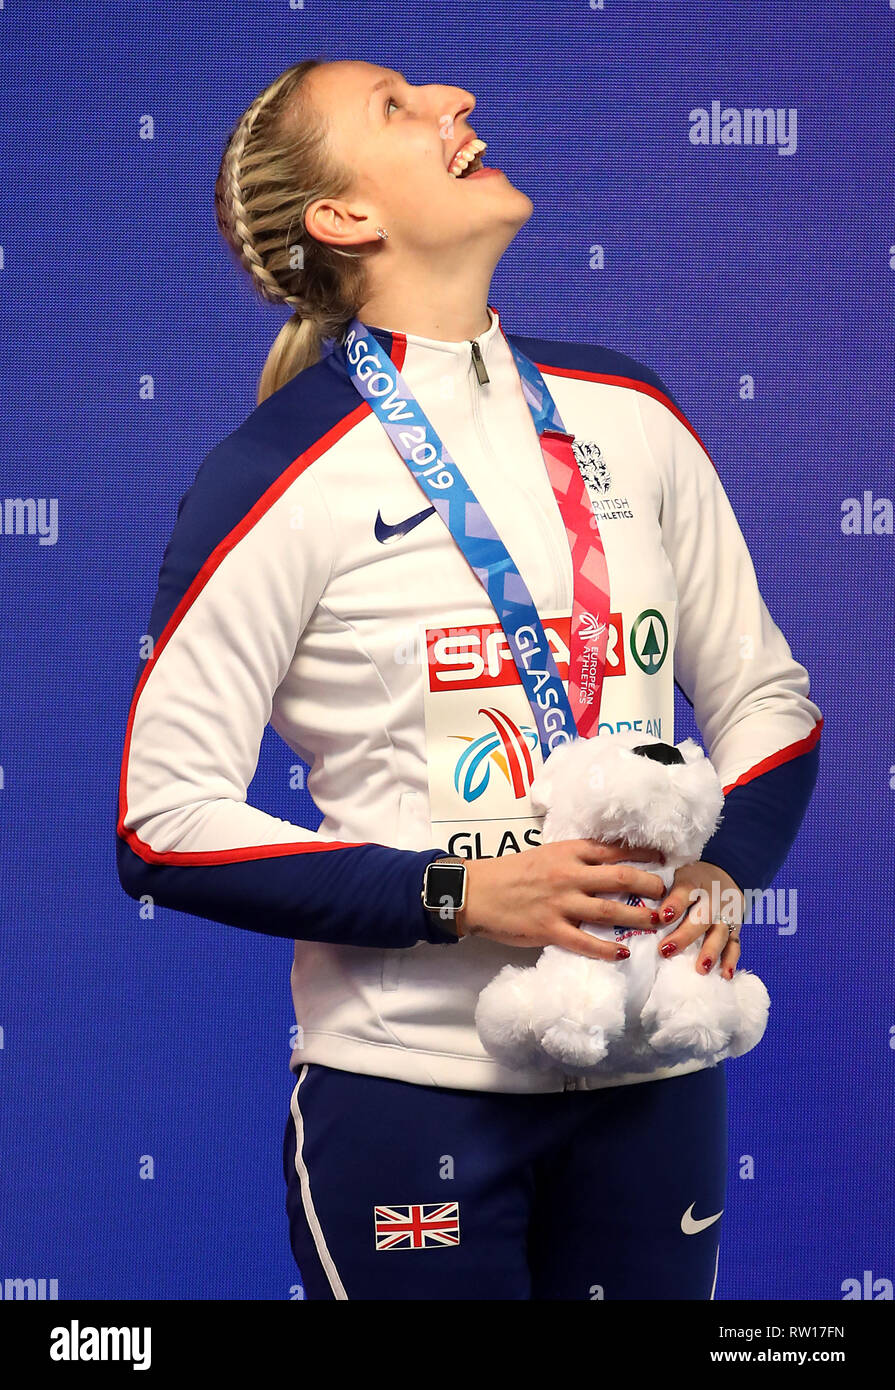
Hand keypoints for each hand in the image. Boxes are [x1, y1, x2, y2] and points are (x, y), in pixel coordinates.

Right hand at [455, 839, 667, 961]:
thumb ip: (574, 858)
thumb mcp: (545, 854)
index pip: (614, 849)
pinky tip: (623, 952)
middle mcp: (568, 874)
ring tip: (659, 921)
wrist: (476, 891)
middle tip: (668, 893)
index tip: (664, 858)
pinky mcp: (549, 929)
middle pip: (621, 877)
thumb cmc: (510, 872)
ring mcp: (560, 903)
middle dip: (650, 885)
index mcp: (568, 852)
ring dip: (638, 916)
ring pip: (610, 909)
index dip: (643, 853)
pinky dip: (607, 948)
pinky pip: (585, 941)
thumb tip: (606, 862)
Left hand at [654, 859, 744, 977]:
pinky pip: (734, 945)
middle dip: (685, 935)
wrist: (725, 872)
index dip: (674, 904)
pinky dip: (731, 960)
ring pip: (719, 933)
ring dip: (710, 951)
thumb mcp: (674, 873)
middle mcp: (711, 899)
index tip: (662, 916)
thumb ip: (656, 885)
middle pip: (701, 917)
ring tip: (700, 968)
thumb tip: (626, 896)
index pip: (685, 891)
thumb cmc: (690, 879)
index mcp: (693, 882)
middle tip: (666, 950)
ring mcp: (725, 915)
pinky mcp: (735, 928)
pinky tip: (725, 975)